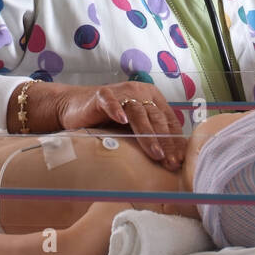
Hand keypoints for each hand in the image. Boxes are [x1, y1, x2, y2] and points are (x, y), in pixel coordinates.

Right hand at [54, 82, 185, 171]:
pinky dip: (117, 110)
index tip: (180, 162)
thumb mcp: (132, 129)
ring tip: (156, 153)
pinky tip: (122, 121)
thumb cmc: (107, 121)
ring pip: (139, 113)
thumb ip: (149, 136)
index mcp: (152, 98)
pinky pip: (111, 102)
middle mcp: (140, 92)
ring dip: (148, 134)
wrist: (74, 107)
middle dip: (166, 142)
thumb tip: (171, 162)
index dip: (175, 141)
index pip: (169, 120)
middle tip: (170, 163)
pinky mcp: (101, 95)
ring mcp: (121, 92)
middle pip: (157, 118)